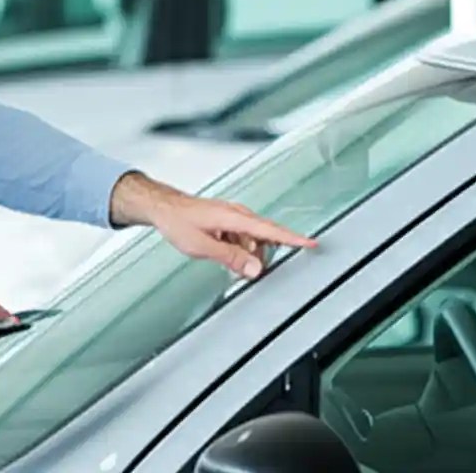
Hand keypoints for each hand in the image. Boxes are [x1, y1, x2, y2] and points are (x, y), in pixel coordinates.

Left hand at [110, 172, 314, 277]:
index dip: (293, 239)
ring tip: (227, 261)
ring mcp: (233, 217)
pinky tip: (224, 255)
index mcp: (234, 218)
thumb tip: (254, 268)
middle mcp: (238, 214)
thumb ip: (230, 258)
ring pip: (253, 240)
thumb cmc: (178, 221)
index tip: (312, 243)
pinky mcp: (228, 221)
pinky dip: (239, 249)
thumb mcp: (202, 245)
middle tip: (257, 267)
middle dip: (265, 254)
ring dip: (247, 254)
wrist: (163, 207)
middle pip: (265, 237)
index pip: (271, 230)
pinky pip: (242, 238)